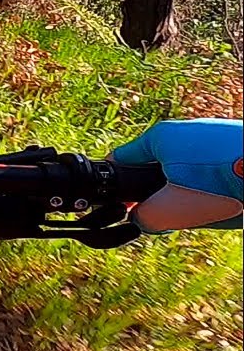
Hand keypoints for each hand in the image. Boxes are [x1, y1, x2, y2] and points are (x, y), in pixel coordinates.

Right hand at [111, 118, 242, 231]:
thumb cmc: (226, 186)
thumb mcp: (174, 210)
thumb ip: (145, 217)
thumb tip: (141, 220)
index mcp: (160, 137)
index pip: (121, 159)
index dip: (119, 187)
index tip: (124, 208)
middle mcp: (183, 130)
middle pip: (157, 169)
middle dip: (164, 195)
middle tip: (179, 214)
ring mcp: (210, 135)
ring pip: (187, 172)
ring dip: (193, 193)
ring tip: (213, 207)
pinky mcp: (233, 144)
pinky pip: (213, 170)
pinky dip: (217, 186)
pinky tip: (231, 199)